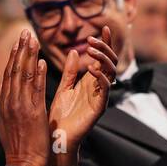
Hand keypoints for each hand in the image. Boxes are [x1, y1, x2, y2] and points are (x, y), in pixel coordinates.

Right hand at [0, 29, 49, 165]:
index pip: (9, 75)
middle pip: (15, 70)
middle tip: (25, 33)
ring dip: (30, 56)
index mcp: (5, 104)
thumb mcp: (6, 124)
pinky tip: (42, 62)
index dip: (13, 57)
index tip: (17, 43)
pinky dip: (39, 75)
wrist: (22, 163)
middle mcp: (12, 102)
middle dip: (20, 50)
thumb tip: (6, 94)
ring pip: (25, 76)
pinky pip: (37, 89)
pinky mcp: (35, 112)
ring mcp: (22, 106)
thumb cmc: (17, 147)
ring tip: (33, 40)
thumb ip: (8, 107)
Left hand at [47, 26, 115, 165]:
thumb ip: (69, 72)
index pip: (101, 58)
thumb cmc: (59, 115)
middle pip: (110, 63)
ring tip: (92, 50)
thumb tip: (74, 52)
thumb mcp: (63, 88)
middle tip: (92, 39)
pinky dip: (100, 78)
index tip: (103, 27)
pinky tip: (92, 69)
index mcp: (90, 81)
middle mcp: (98, 88)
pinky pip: (105, 91)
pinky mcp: (98, 109)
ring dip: (103, 59)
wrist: (55, 137)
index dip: (105, 43)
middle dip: (104, 48)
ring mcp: (100, 98)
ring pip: (111, 73)